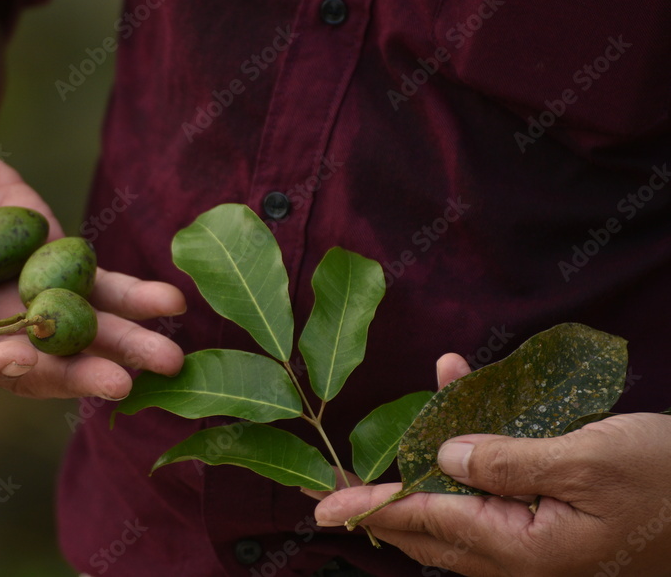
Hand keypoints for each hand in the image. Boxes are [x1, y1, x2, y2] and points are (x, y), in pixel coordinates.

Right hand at [0, 143, 185, 399]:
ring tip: (170, 356)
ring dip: (126, 345)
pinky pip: (104, 291)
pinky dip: (136, 298)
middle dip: (81, 372)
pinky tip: (170, 302)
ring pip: (83, 334)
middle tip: (123, 382)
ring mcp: (33, 306)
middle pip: (39, 363)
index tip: (26, 361)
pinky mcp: (63, 274)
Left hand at [312, 354, 670, 575]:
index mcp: (523, 548)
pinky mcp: (551, 526)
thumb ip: (507, 462)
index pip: (427, 523)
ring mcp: (536, 544)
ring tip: (385, 446)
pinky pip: (491, 495)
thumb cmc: (669, 482)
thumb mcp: (587, 462)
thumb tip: (443, 459)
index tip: (321, 508)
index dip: (371, 507)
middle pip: (430, 528)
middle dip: (379, 506)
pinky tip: (462, 402)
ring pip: (457, 509)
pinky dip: (467, 454)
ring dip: (422, 471)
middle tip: (327, 492)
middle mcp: (520, 555)